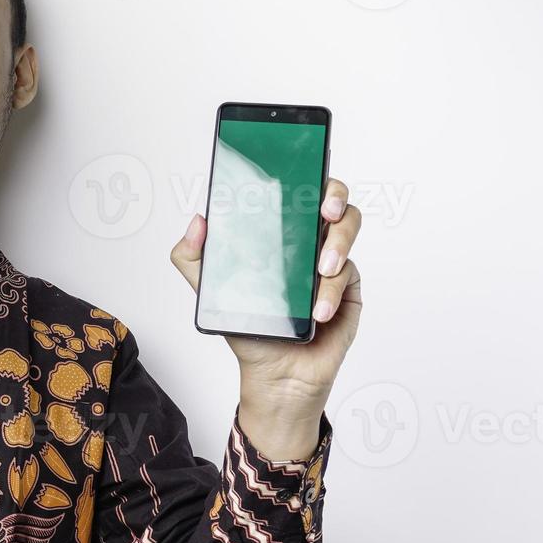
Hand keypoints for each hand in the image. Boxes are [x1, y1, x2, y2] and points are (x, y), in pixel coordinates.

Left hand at [171, 177, 362, 446]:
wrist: (276, 374)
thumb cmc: (249, 329)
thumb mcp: (211, 292)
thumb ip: (193, 257)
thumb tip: (197, 220)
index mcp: (278, 232)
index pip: (293, 190)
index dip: (302, 171)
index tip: (301, 168)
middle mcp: (307, 240)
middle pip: (332, 198)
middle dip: (333, 195)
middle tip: (323, 210)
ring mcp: (331, 261)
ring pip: (348, 228)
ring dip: (338, 244)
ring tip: (322, 269)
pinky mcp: (349, 287)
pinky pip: (349, 275)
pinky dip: (332, 292)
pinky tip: (317, 311)